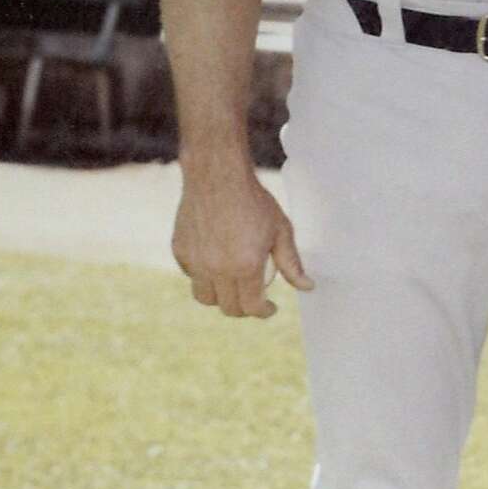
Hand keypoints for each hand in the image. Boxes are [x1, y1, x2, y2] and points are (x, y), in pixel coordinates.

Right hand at [171, 162, 313, 318]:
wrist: (218, 176)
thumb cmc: (255, 201)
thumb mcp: (281, 230)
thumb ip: (292, 263)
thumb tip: (307, 287)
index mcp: (245, 266)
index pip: (251, 307)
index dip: (263, 312)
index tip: (270, 308)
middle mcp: (217, 269)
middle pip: (228, 307)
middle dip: (244, 308)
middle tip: (254, 298)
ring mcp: (195, 262)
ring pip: (205, 297)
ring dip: (220, 297)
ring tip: (233, 285)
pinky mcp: (180, 251)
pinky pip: (192, 276)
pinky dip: (203, 277)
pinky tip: (216, 263)